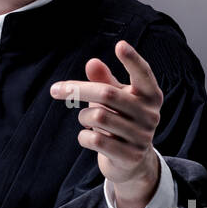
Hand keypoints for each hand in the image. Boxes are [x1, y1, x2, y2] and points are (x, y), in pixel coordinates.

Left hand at [50, 40, 162, 207]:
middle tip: (55, 90)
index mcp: (150, 95)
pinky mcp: (129, 155)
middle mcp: (151, 114)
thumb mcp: (115, 99)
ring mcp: (142, 136)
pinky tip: (89, 137)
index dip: (132, 60)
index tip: (119, 45)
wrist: (131, 162)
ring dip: (83, 117)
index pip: (143, 74)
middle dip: (77, 90)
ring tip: (87, 120)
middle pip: (107, 94)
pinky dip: (84, 136)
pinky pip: (94, 139)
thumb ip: (104, 80)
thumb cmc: (121, 120)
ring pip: (97, 116)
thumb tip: (92, 63)